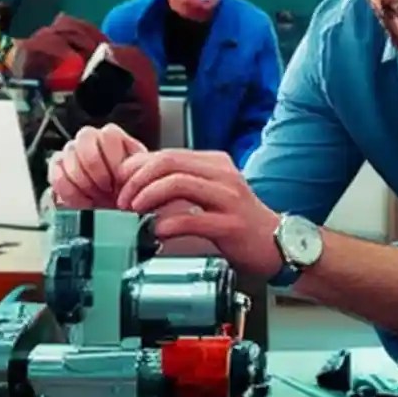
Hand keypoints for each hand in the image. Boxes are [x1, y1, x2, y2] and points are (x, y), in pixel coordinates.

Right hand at [48, 124, 147, 207]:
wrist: (111, 208)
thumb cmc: (128, 190)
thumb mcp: (139, 178)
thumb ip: (136, 168)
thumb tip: (131, 170)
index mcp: (113, 136)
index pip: (108, 134)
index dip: (113, 159)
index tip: (120, 179)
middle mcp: (89, 139)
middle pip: (84, 139)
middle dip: (96, 169)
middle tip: (107, 189)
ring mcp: (70, 151)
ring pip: (69, 156)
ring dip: (84, 183)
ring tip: (98, 197)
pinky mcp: (56, 168)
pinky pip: (57, 176)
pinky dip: (70, 193)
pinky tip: (84, 202)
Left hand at [115, 150, 281, 277]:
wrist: (276, 243)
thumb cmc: (238, 220)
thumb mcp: (210, 192)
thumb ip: (182, 183)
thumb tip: (139, 181)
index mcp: (215, 163)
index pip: (167, 153)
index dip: (137, 168)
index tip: (121, 185)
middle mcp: (223, 175)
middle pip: (169, 162)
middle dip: (137, 180)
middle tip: (122, 200)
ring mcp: (229, 199)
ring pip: (178, 184)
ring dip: (148, 197)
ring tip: (135, 212)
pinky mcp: (231, 224)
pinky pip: (192, 219)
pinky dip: (168, 224)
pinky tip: (157, 232)